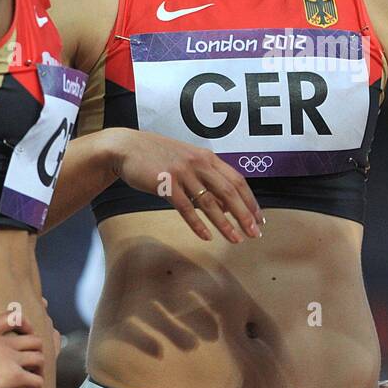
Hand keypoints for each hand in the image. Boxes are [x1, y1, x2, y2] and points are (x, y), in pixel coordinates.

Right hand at [0, 310, 45, 387]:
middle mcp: (5, 343)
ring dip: (39, 371)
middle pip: (35, 341)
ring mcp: (12, 359)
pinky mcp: (14, 376)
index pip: (16, 318)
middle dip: (36, 351)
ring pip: (40, 359)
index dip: (25, 325)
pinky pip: (36, 382)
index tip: (24, 334)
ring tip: (31, 383)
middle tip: (29, 365)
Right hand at [107, 128, 263, 242]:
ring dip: (225, 223)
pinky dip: (197, 224)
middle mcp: (199, 163)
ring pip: (209, 202)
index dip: (250, 201)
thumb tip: (226, 205)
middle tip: (254, 233)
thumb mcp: (188, 162)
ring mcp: (182, 173)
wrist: (127, 148)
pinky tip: (206, 236)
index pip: (237, 180)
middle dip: (244, 214)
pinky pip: (185, 208)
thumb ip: (207, 179)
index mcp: (207, 157)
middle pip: (229, 191)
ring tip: (236, 239)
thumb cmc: (158, 157)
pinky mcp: (166, 184)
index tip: (259, 219)